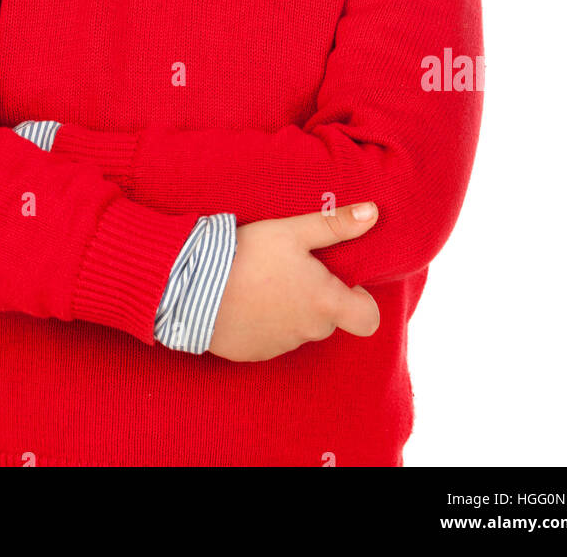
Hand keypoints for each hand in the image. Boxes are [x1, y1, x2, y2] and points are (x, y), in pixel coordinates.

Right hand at [207, 202, 380, 362]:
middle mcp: (308, 331)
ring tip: (262, 281)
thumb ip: (334, 225)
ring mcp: (281, 346)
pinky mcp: (254, 353)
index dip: (360, 300)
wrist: (193, 286)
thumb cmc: (248, 255)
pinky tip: (245, 300)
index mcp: (324, 302)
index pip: (368, 319)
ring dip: (290, 309)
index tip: (340, 281)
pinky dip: (264, 322)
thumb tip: (374, 212)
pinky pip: (271, 339)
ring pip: (299, 328)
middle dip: (317, 298)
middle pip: (329, 319)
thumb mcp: (292, 231)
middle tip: (290, 270)